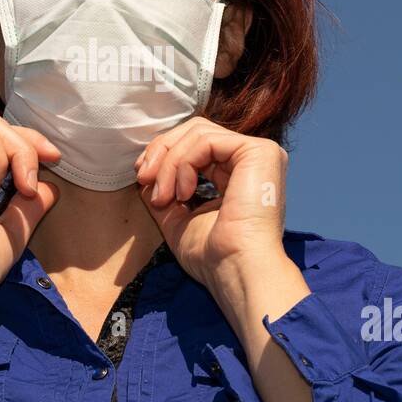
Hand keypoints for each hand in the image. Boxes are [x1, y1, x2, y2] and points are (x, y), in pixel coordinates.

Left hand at [134, 116, 288, 287]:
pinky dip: (183, 163)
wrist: (235, 271)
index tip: (142, 178)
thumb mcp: (178, 217)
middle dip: (162, 152)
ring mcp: (259, 153)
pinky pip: (206, 140)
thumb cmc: (212, 256)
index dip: (164, 154)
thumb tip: (145, 173)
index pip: (196, 145)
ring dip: (169, 162)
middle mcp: (252, 159)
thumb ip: (164, 190)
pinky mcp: (260, 152)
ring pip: (198, 132)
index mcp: (238, 173)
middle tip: (143, 178)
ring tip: (164, 196)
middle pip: (195, 131)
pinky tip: (183, 192)